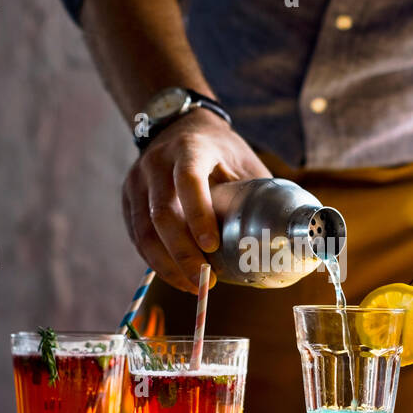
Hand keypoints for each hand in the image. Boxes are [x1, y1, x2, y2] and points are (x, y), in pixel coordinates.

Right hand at [121, 110, 270, 291]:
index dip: (198, 215)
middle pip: (162, 213)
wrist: (180, 126)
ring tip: (191, 286)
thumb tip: (284, 234)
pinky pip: (137, 236)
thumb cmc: (220, 151)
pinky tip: (175, 275)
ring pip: (144, 231)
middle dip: (183, 254)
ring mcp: (137, 181)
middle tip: (205, 280)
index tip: (212, 247)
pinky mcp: (128, 198)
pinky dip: (155, 261)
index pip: (187, 180)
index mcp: (189, 148)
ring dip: (167, 265)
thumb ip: (257, 193)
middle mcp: (157, 162)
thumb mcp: (243, 161)